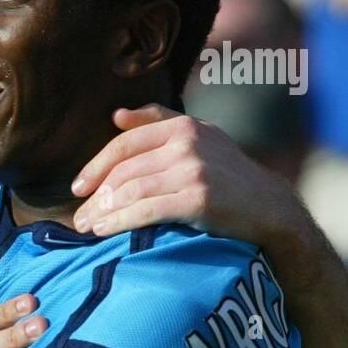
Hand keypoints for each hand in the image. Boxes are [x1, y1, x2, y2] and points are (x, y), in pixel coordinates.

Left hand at [70, 104, 300, 245]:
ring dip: (103, 212)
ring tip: (87, 228)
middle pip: (124, 171)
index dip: (95, 166)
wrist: (270, 207)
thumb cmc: (227, 175)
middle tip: (78, 218)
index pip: (124, 144)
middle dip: (96, 197)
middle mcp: (187, 144)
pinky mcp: (199, 199)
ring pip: (132, 191)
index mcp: (182, 127)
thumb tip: (116, 115)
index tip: (77, 187)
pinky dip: (120, 222)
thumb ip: (158, 122)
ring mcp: (194, 170)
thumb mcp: (199, 137)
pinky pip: (147, 210)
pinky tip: (106, 231)